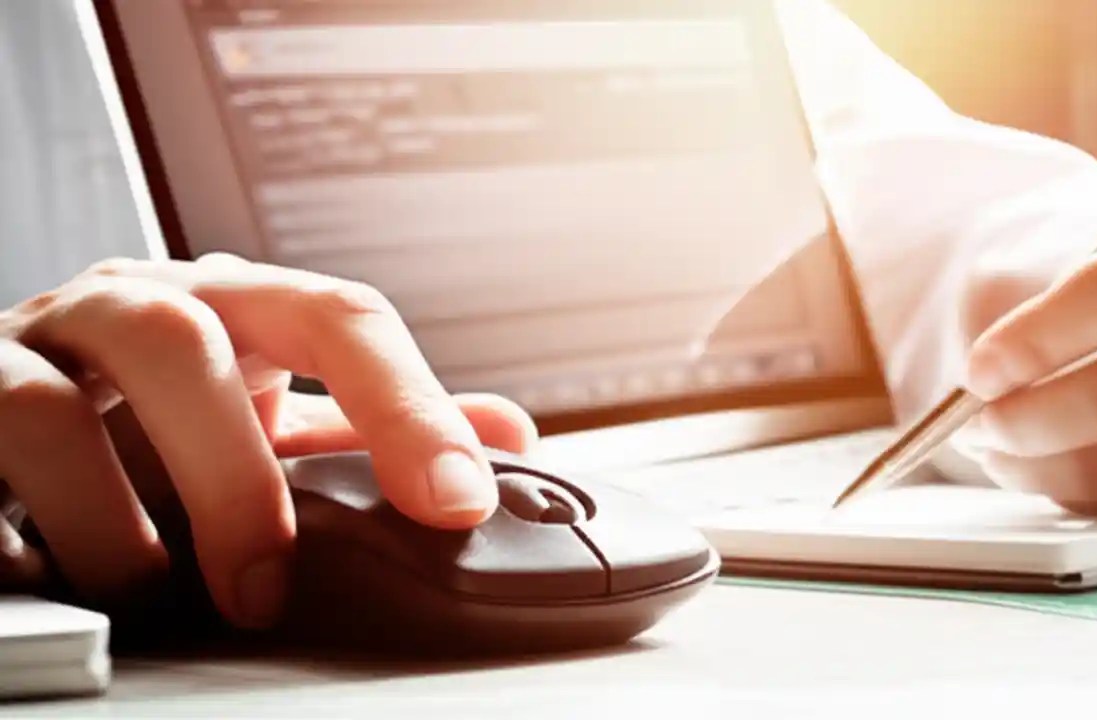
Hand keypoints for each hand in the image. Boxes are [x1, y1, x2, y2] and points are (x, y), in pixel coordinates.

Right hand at [0, 254, 535, 626]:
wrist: (9, 406)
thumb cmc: (154, 411)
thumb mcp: (275, 412)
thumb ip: (375, 423)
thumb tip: (504, 434)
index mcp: (235, 304)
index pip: (339, 318)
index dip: (406, 408)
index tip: (457, 501)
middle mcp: (132, 306)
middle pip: (189, 345)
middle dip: (236, 481)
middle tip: (264, 588)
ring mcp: (30, 351)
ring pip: (56, 407)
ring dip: (116, 527)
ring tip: (151, 594)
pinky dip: (28, 537)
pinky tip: (60, 578)